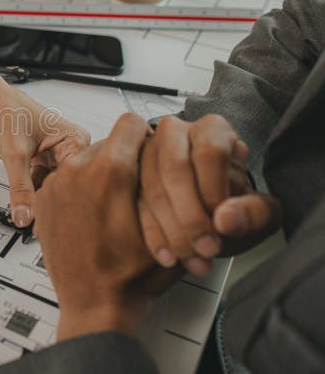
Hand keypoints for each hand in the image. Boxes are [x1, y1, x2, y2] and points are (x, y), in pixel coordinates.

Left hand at [0, 79, 89, 227]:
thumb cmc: (5, 109)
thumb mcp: (14, 154)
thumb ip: (20, 189)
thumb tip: (25, 216)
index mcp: (75, 139)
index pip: (76, 178)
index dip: (64, 203)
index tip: (51, 225)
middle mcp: (71, 147)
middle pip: (66, 185)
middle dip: (52, 204)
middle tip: (41, 229)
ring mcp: (57, 154)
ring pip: (54, 187)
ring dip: (43, 202)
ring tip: (36, 222)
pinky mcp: (43, 160)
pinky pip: (42, 183)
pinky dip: (34, 194)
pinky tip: (29, 208)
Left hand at [35, 114, 178, 339]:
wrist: (94, 304)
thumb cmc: (131, 274)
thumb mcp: (168, 222)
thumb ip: (169, 183)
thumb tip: (174, 155)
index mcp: (111, 171)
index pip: (131, 124)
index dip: (146, 136)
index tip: (151, 148)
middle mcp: (78, 171)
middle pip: (108, 143)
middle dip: (124, 159)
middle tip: (135, 185)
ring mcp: (57, 184)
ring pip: (85, 160)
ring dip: (100, 174)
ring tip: (113, 204)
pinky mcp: (44, 199)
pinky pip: (65, 179)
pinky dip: (79, 190)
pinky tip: (93, 214)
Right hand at [138, 115, 264, 275]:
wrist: (213, 220)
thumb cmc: (235, 208)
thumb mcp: (258, 213)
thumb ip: (253, 213)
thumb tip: (226, 220)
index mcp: (212, 131)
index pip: (209, 151)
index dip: (214, 189)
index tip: (222, 223)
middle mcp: (176, 134)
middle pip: (175, 167)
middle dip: (190, 215)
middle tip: (207, 248)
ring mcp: (147, 154)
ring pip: (150, 187)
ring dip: (171, 230)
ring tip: (193, 258)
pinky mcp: (130, 179)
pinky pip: (134, 205)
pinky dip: (153, 236)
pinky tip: (169, 257)